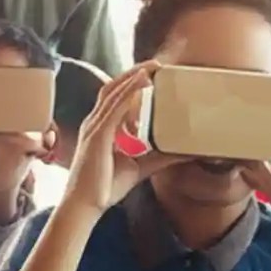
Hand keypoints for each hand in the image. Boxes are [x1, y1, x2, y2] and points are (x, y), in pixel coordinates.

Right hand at [61, 61, 177, 214]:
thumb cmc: (105, 187)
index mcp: (101, 127)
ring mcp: (95, 127)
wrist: (85, 206)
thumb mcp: (139, 168)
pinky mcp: (98, 135)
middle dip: (134, 72)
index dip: (131, 82)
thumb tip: (184, 152)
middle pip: (113, 88)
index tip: (152, 73)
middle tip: (157, 64)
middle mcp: (95, 122)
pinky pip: (115, 107)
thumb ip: (159, 157)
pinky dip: (129, 92)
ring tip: (153, 67)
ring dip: (133, 77)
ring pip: (114, 93)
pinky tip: (142, 83)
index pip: (115, 97)